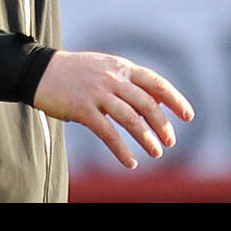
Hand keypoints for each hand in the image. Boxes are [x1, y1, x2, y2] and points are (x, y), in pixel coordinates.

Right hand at [31, 49, 193, 169]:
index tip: (188, 115)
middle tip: (171, 142)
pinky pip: (108, 133)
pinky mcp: (83, 109)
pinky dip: (122, 150)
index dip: (175, 99)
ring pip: (131, 118)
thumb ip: (131, 83)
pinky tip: (131, 163)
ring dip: (146, 139)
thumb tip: (160, 102)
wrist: (42, 71)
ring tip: (156, 153)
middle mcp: (113, 78)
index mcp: (121, 67)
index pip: (156, 82)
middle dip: (162, 125)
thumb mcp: (107, 69)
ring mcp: (98, 93)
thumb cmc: (78, 73)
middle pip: (147, 103)